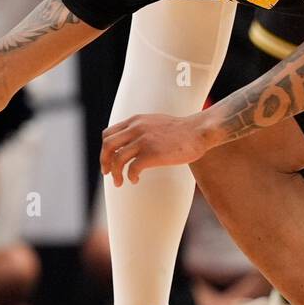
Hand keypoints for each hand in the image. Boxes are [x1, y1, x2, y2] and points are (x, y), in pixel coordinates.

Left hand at [101, 113, 216, 185]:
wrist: (199, 131)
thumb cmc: (180, 131)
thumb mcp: (154, 122)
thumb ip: (139, 128)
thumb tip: (128, 142)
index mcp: (135, 121)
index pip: (108, 134)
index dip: (104, 150)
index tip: (107, 161)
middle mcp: (136, 128)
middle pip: (108, 146)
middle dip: (104, 162)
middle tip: (107, 174)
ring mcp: (144, 140)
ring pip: (117, 159)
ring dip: (115, 173)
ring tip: (119, 183)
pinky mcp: (153, 153)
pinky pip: (132, 168)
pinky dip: (130, 177)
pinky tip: (135, 180)